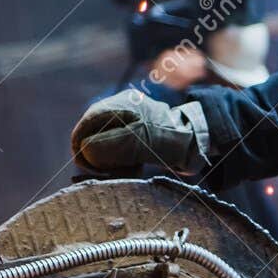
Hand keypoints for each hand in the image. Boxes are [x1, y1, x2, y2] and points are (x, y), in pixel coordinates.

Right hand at [71, 90, 208, 175]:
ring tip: (121, 171)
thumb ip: (110, 145)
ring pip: (103, 144)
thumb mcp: (138, 142)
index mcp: (118, 105)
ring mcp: (127, 122)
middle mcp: (120, 110)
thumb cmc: (168, 139)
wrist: (196, 142)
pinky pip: (116, 149)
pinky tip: (129, 168)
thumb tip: (85, 150)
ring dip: (108, 161)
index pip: (86, 125)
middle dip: (95, 155)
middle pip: (92, 136)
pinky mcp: (134, 134)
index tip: (88, 165)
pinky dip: (118, 161)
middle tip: (106, 172)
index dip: (81, 146)